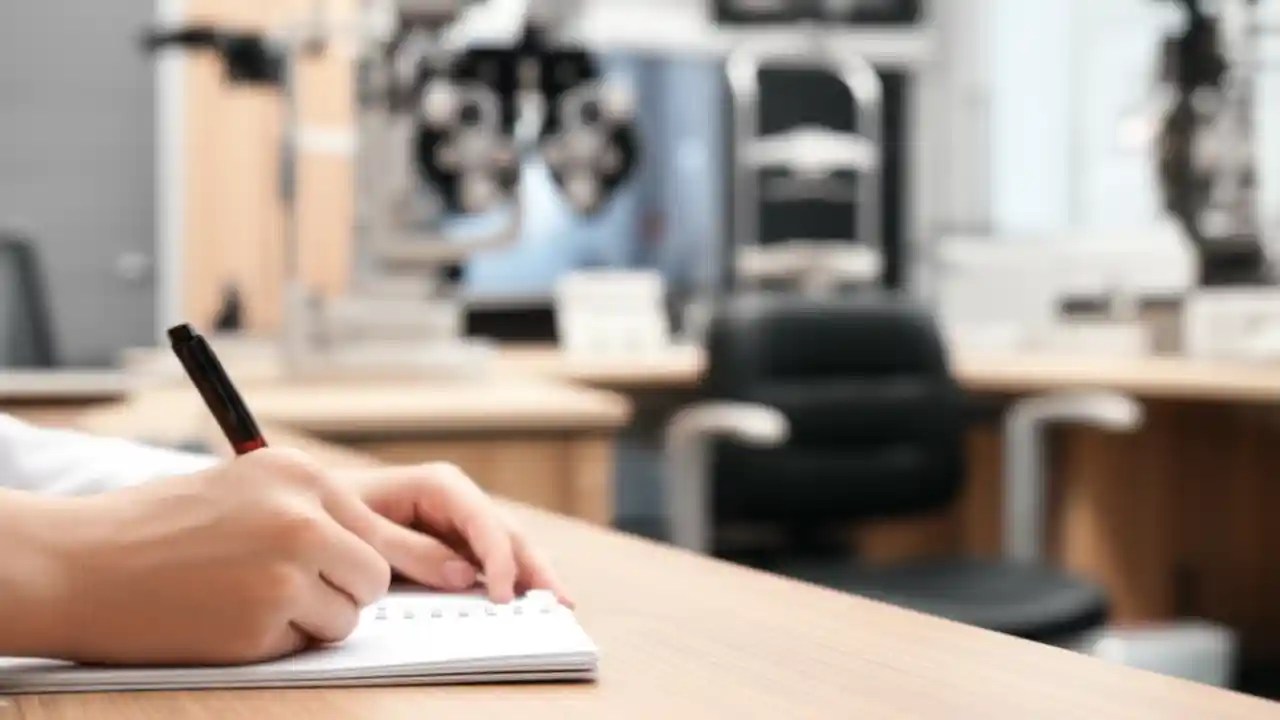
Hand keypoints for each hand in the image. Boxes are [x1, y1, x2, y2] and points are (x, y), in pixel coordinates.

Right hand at [34, 449, 395, 664]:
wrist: (79, 563)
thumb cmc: (158, 525)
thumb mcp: (246, 487)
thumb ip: (311, 509)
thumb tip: (386, 550)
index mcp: (301, 474)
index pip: (377, 529)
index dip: (356, 558)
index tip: (347, 573)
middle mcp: (302, 519)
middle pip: (373, 577)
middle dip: (343, 592)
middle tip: (295, 591)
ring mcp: (285, 574)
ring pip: (346, 617)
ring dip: (310, 621)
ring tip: (250, 599)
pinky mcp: (261, 625)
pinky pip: (302, 646)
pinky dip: (273, 642)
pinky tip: (226, 617)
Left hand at [346, 463, 570, 605]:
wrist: (311, 506)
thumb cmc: (333, 512)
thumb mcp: (364, 531)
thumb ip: (412, 551)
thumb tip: (464, 574)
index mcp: (439, 485)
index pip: (483, 520)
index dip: (498, 558)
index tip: (502, 596)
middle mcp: (459, 499)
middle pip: (507, 531)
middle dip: (534, 565)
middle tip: (559, 600)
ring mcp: (462, 520)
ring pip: (508, 544)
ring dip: (532, 572)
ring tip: (559, 601)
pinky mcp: (458, 541)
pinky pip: (492, 558)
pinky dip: (513, 577)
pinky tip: (530, 597)